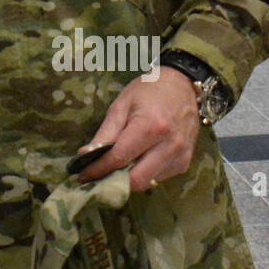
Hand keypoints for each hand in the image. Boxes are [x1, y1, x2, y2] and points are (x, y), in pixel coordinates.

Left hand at [75, 65, 200, 193]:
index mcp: (150, 126)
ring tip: (118, 164)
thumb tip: (85, 156)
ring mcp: (180, 155)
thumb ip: (105, 134)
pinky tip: (139, 158)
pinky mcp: (185, 161)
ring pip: (148, 183)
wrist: (182, 85)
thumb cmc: (148, 91)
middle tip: (99, 174)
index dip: (98, 170)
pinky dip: (145, 173)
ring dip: (130, 178)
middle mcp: (169, 144)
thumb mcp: (121, 105)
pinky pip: (159, 178)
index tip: (83, 176)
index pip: (118, 159)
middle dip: (114, 181)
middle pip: (136, 180)